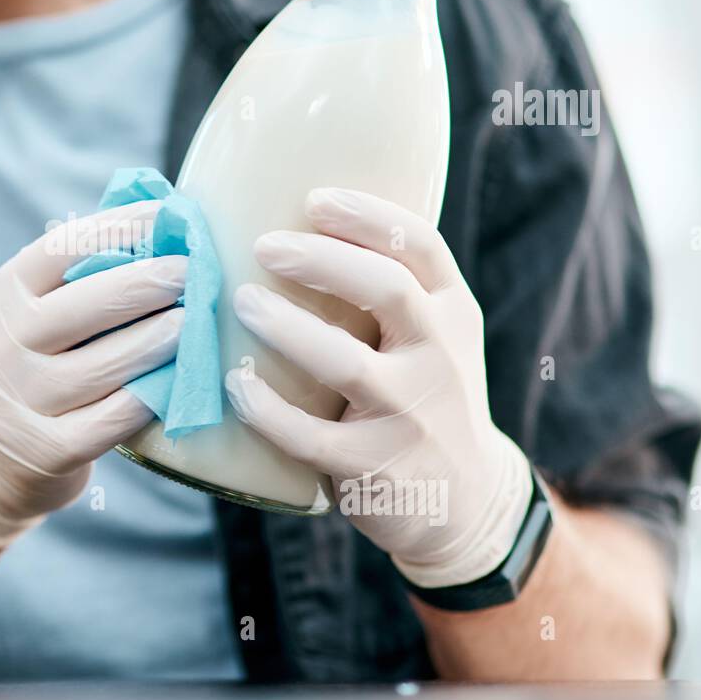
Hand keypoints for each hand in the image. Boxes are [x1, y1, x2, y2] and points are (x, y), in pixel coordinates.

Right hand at [0, 200, 185, 549]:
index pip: (57, 250)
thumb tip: (165, 227)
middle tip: (191, 272)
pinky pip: (109, 420)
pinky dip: (148, 395)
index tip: (170, 216)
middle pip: (79, 308)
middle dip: (143, 284)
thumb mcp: (34, 319)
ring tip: (192, 322)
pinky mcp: (44, 453)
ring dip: (154, 340)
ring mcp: (16, 405)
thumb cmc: (38, 370)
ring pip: (99, 367)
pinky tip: (177, 378)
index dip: (118, 228)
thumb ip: (80, 281)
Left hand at [223, 187, 532, 587]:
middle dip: (321, 260)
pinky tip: (236, 382)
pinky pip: (309, 436)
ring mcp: (410, 415)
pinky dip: (266, 408)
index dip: (368, 216)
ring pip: (347, 363)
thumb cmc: (425, 398)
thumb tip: (301, 223)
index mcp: (452, 314)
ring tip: (242, 301)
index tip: (315, 198)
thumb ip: (394, 291)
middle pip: (387, 290)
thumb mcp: (434, 338)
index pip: (421, 247)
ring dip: (287, 328)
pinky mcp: (373, 467)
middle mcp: (440, 358)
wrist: (465, 502)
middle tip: (263, 244)